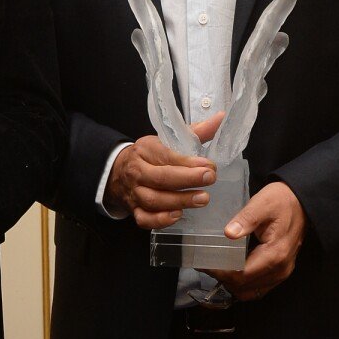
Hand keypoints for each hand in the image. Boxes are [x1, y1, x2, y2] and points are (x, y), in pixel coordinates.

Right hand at [105, 113, 224, 226]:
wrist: (117, 172)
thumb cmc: (149, 155)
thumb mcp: (167, 139)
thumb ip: (195, 131)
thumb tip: (220, 119)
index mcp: (146, 150)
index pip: (166, 156)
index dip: (188, 162)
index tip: (210, 165)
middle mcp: (137, 171)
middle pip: (160, 178)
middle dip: (187, 180)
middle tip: (210, 179)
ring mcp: (134, 193)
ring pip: (154, 200)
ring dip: (179, 201)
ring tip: (203, 199)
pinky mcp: (134, 210)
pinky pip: (144, 219)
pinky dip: (160, 220)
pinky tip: (178, 215)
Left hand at [204, 181, 306, 301]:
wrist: (301, 202)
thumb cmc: (282, 201)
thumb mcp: (263, 203)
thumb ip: (246, 218)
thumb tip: (229, 233)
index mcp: (275, 254)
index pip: (241, 275)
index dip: (221, 273)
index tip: (205, 264)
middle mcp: (280, 269)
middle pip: (244, 287)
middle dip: (223, 279)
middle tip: (208, 265)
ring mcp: (282, 273)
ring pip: (250, 291)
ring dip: (232, 284)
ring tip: (218, 268)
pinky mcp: (281, 272)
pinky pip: (258, 287)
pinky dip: (243, 284)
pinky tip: (233, 271)